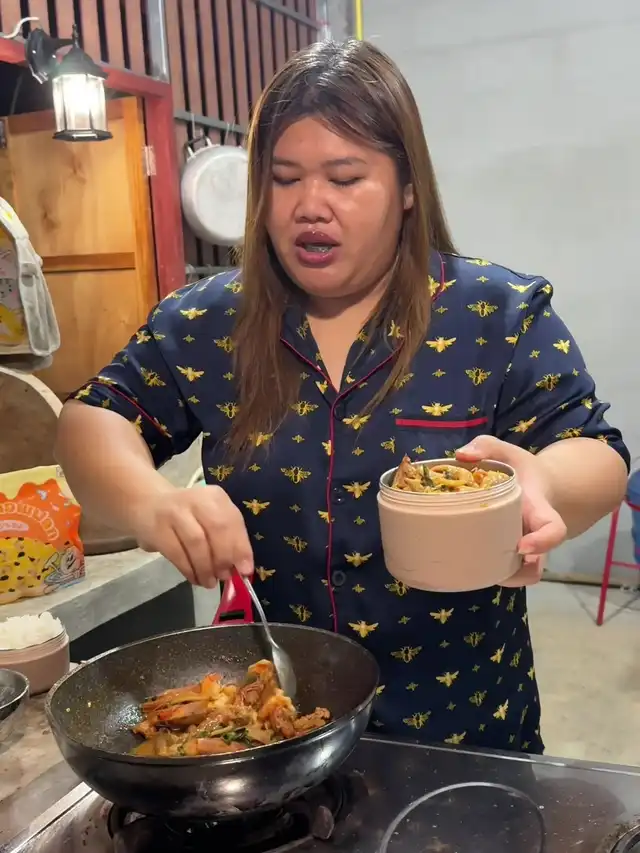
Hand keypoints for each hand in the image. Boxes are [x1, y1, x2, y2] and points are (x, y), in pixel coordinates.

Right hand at [130, 485, 253, 587]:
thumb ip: (227, 539)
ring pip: (197, 542)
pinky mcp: (157, 529)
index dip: (241, 548)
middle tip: (225, 576)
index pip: (233, 522)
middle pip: (217, 529)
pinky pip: (177, 553)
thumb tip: (242, 569)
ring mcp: (175, 512)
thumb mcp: (210, 519)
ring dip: (206, 567)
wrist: (147, 504)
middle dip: (224, 557)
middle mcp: (196, 500)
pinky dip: (189, 570)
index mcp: (215, 497)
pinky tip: (195, 579)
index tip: (245, 570)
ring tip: (210, 582)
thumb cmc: (188, 516)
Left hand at [456, 435, 566, 586]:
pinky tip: (466, 565)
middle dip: (514, 570)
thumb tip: (461, 455)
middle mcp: (535, 536)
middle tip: (484, 561)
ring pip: (522, 576)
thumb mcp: (508, 452)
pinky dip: (492, 575)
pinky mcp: (511, 557)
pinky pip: (508, 575)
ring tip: (473, 566)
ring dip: (502, 577)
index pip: (554, 530)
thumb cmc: (521, 470)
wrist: (536, 486)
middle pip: (535, 566)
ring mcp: (526, 551)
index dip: (543, 542)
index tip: (522, 547)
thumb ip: (488, 446)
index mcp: (539, 510)